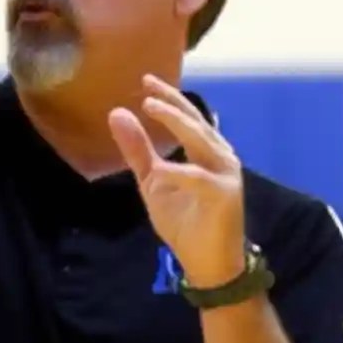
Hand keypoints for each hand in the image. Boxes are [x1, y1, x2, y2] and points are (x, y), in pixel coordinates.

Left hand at [107, 74, 246, 287]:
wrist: (207, 262)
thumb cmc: (183, 221)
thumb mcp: (153, 181)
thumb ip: (138, 150)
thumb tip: (116, 113)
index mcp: (205, 151)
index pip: (187, 117)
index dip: (168, 98)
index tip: (145, 80)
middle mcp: (220, 157)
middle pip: (195, 121)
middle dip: (172, 101)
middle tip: (147, 84)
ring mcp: (226, 174)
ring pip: (201, 140)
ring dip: (177, 122)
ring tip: (151, 108)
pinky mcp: (225, 195)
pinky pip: (198, 178)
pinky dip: (178, 172)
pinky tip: (159, 170)